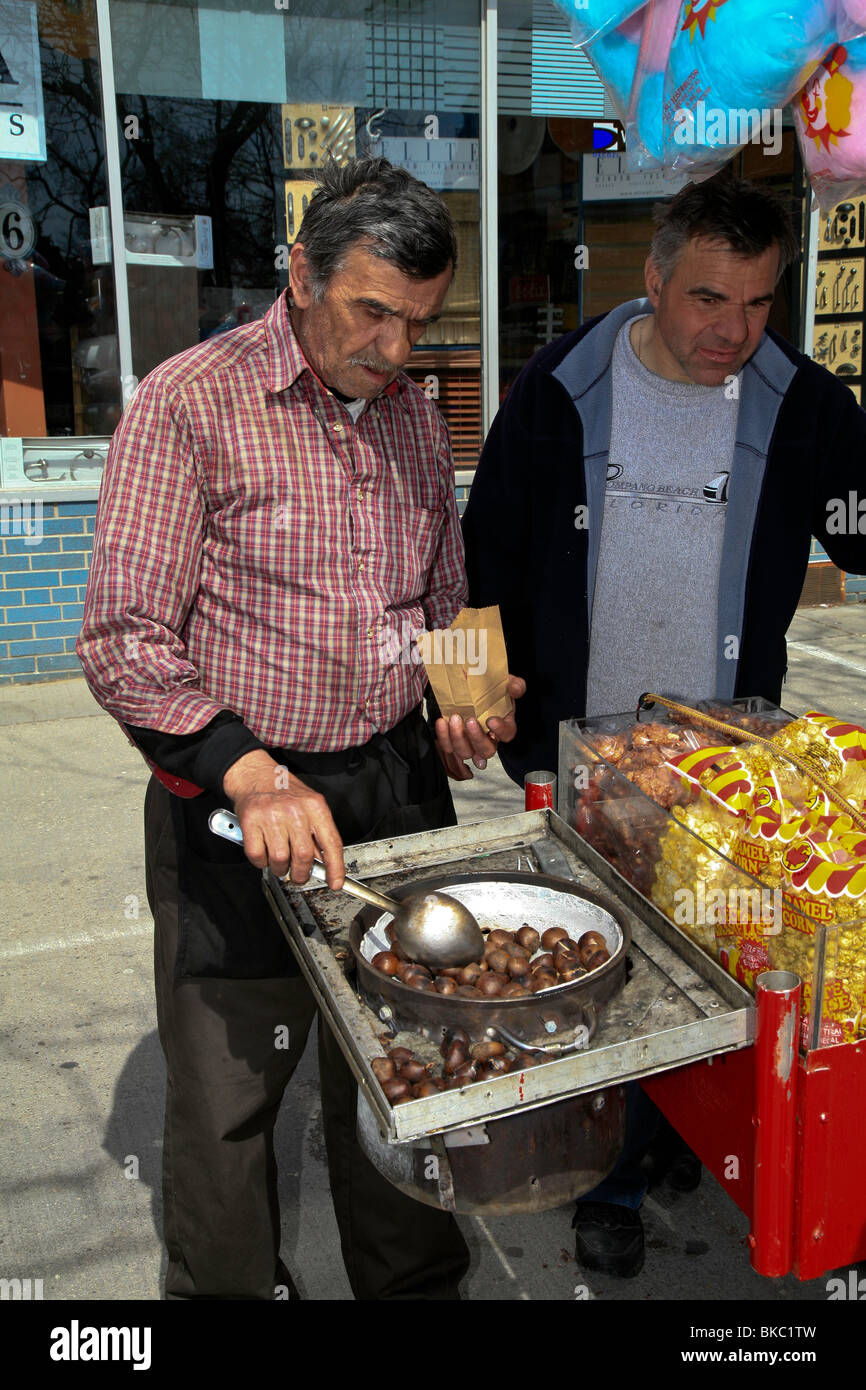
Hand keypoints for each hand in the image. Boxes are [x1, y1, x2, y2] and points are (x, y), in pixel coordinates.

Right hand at [222, 750, 344, 888]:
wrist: (255, 775)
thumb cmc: (284, 791)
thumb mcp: (310, 805)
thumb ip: (318, 831)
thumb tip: (324, 861)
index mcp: (315, 807)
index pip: (331, 843)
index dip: (335, 868)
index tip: (335, 883)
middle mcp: (295, 811)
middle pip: (304, 856)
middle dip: (301, 874)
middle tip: (298, 875)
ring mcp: (272, 816)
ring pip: (280, 859)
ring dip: (280, 868)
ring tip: (280, 861)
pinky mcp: (251, 822)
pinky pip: (258, 856)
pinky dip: (262, 861)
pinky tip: (265, 852)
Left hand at [434, 674, 525, 780]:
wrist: (469, 685)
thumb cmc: (490, 689)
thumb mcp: (506, 683)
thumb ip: (515, 685)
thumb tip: (515, 689)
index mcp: (503, 725)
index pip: (507, 735)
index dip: (500, 730)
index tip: (491, 720)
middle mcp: (487, 738)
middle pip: (486, 750)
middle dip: (477, 738)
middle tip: (470, 721)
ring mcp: (470, 741)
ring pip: (466, 752)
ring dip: (458, 738)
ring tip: (454, 719)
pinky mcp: (454, 740)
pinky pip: (448, 746)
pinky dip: (444, 736)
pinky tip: (443, 722)